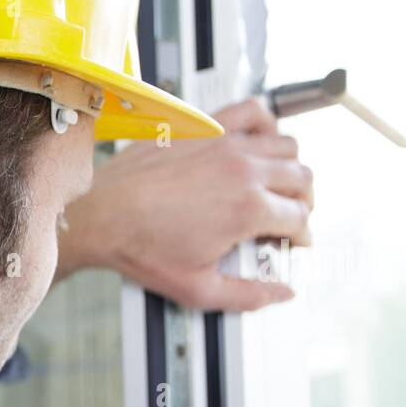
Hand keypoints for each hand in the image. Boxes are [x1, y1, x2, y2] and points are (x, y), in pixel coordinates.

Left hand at [57, 97, 313, 310]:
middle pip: (302, 179)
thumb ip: (248, 295)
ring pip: (287, 146)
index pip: (300, 219)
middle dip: (303, 203)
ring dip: (291, 167)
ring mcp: (225, 144)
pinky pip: (252, 111)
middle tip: (290, 218)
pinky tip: (260, 141)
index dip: (301, 236)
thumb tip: (281, 293)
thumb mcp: (198, 289)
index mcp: (248, 210)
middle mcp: (243, 171)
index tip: (293, 242)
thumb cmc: (139, 247)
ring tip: (279, 186)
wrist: (102, 215)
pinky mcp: (205, 128)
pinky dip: (266, 123)